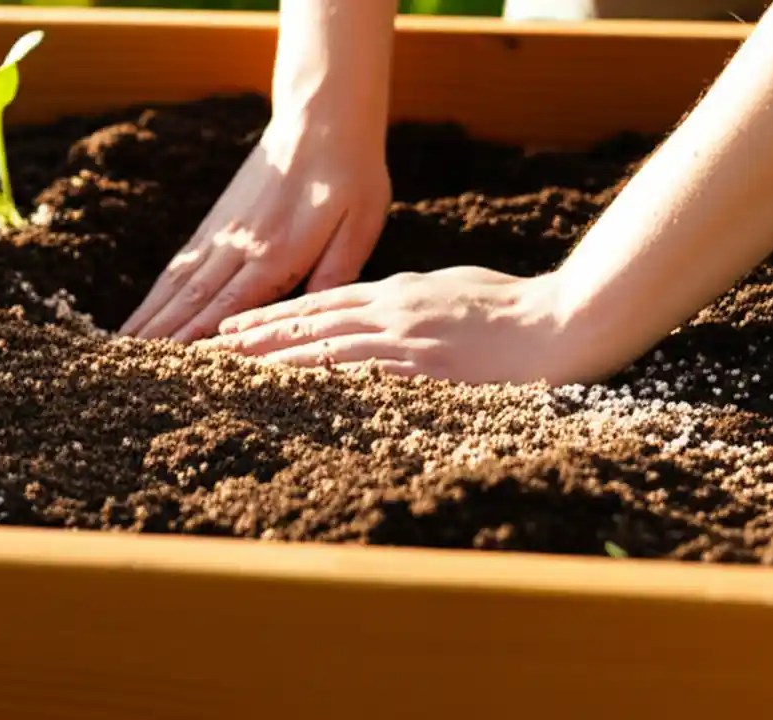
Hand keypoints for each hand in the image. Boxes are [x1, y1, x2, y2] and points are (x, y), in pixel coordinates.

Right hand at [119, 110, 390, 341]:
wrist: (321, 114)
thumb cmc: (351, 171)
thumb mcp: (361, 221)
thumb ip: (336, 269)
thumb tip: (312, 316)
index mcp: (278, 250)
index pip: (229, 306)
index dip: (196, 338)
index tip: (168, 368)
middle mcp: (241, 243)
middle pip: (192, 298)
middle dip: (160, 335)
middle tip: (129, 368)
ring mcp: (224, 229)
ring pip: (179, 281)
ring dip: (151, 314)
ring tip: (123, 344)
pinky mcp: (219, 219)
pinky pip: (182, 261)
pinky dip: (160, 289)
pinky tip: (147, 307)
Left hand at [201, 267, 584, 384]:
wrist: (560, 321)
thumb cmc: (512, 305)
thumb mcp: (450, 289)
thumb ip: (410, 298)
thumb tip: (382, 305)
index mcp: (399, 290)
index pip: (320, 301)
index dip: (275, 315)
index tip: (237, 325)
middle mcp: (392, 310)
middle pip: (310, 321)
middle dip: (258, 334)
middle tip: (212, 345)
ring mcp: (406, 339)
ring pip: (323, 345)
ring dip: (274, 357)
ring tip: (232, 365)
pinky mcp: (424, 368)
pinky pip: (360, 374)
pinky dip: (319, 379)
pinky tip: (288, 389)